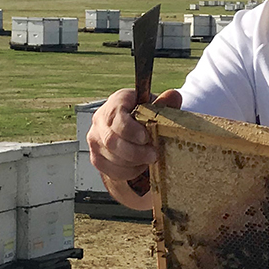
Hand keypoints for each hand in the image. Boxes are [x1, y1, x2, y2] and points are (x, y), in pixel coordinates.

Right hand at [88, 87, 181, 209]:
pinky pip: (110, 170)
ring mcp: (95, 139)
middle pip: (111, 140)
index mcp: (115, 103)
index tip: (146, 137)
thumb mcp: (157, 106)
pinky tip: (139, 166)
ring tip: (148, 160)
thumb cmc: (145, 115)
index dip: (130, 129)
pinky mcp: (96, 157)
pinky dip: (128, 172)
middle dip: (135, 152)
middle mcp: (100, 120)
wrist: (135, 127)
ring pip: (111, 157)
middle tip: (153, 155)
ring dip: (133, 163)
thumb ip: (165, 102)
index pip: (115, 116)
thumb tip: (173, 96)